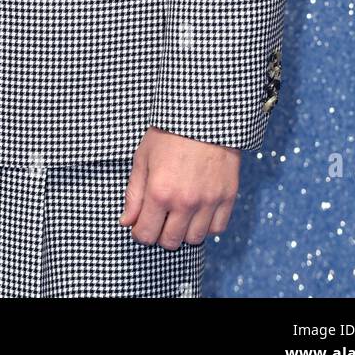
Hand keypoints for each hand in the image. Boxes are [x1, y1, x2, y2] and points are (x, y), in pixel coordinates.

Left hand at [119, 127, 240, 247]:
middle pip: (170, 241)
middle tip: (160, 216)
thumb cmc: (169, 131)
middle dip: (160, 233)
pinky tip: (198, 211)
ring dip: (184, 231)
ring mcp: (209, 201)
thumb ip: (134, 193)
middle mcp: (185, 202)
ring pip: (194, 239)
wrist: (204, 112)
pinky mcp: (228, 196)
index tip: (140, 223)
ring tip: (179, 213)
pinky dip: (207, 225)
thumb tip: (126, 222)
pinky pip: (217, 228)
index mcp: (160, 192)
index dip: (139, 232)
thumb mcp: (143, 157)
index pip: (146, 235)